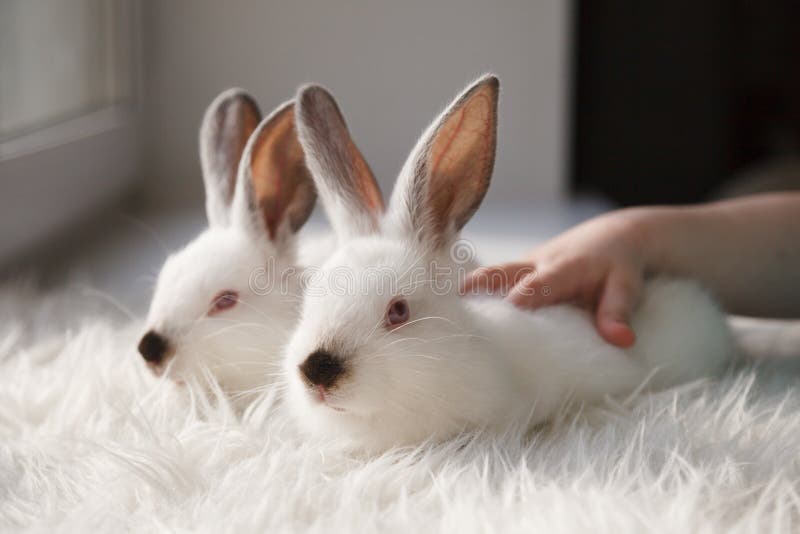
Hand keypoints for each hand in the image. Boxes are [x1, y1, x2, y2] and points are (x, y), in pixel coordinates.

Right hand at [461, 210, 647, 347]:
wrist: (612, 237)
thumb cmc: (619, 265)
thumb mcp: (627, 286)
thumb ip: (618, 311)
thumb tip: (621, 340)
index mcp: (561, 267)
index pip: (536, 286)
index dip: (518, 301)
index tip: (502, 318)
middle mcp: (535, 265)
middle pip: (497, 274)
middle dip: (472, 290)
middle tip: (446, 313)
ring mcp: (522, 268)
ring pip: (490, 279)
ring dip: (468, 296)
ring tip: (440, 320)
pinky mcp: (516, 274)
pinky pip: (493, 284)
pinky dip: (476, 298)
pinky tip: (458, 321)